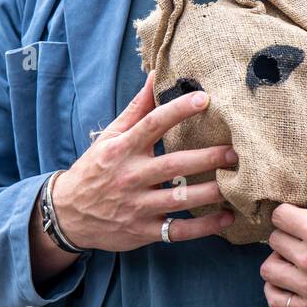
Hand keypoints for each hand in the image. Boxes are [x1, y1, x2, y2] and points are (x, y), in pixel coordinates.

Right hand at [53, 70, 237, 251]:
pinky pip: (178, 231)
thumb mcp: (110, 136)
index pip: (152, 124)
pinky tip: (226, 218)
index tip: (205, 98)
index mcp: (122, 148)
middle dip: (207, 157)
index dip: (178, 110)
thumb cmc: (96, 168)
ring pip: (180, 199)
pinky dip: (204, 227)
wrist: (69, 214)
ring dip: (211, 193)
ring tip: (237, 184)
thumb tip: (156, 75)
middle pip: (174, 164)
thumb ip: (137, 108)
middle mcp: (130, 176)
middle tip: (234, 151)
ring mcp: (137, 206)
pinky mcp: (143, 231)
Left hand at [261, 165, 306, 306]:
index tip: (299, 220)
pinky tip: (289, 282)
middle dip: (286, 237)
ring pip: (268, 268)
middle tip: (301, 240)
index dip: (289, 215)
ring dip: (278, 262)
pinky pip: (274, 298)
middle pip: (274, 240)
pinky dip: (276, 289)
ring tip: (294, 261)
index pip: (279, 215)